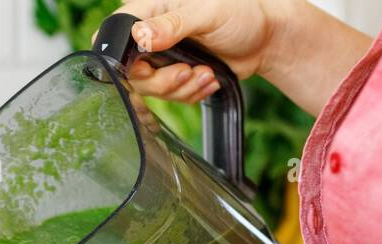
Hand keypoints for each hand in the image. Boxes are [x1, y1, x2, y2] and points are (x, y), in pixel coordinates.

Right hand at [111, 0, 288, 102]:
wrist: (266, 37)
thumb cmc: (242, 12)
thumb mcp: (207, 12)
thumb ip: (172, 24)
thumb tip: (139, 36)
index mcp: (151, 8)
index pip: (115, 33)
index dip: (120, 57)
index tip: (144, 66)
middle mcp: (152, 34)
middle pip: (131, 71)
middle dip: (161, 80)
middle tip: (187, 72)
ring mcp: (163, 57)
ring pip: (152, 89)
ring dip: (181, 89)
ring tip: (206, 74)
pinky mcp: (176, 76)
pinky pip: (171, 97)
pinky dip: (191, 94)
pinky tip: (209, 79)